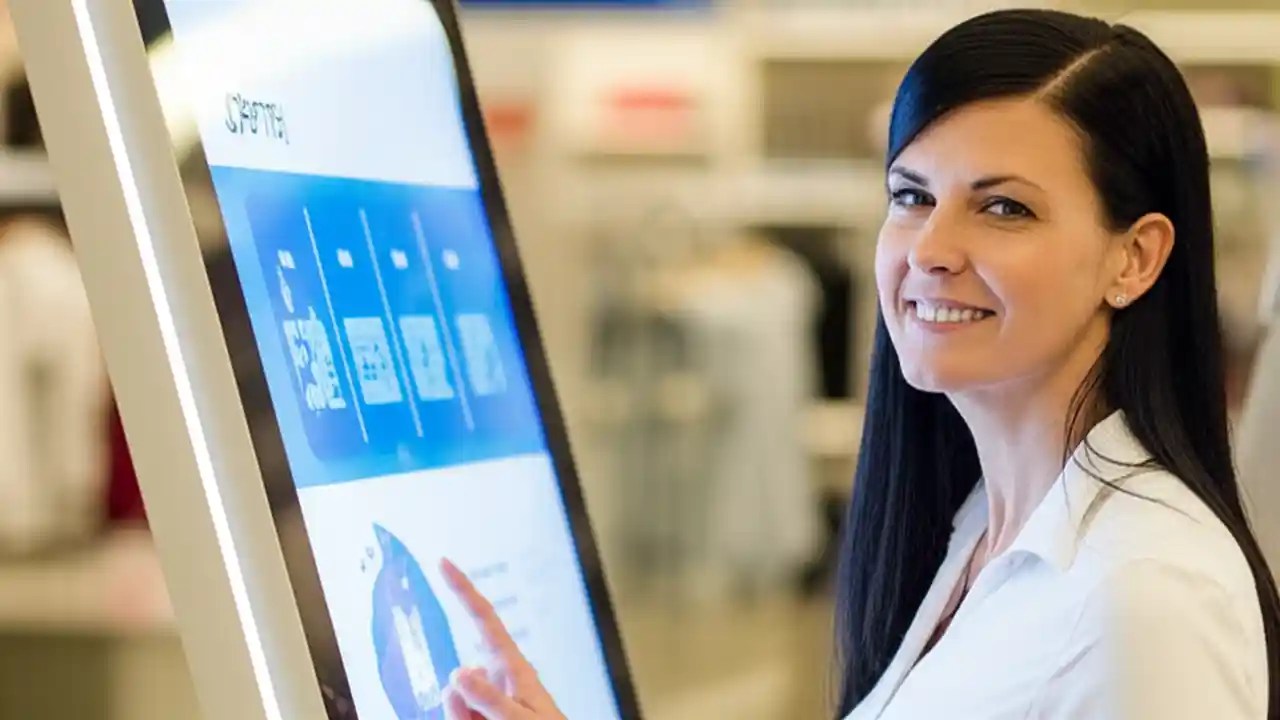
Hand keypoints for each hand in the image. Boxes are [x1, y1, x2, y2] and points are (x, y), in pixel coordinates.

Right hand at [440, 559, 567, 719]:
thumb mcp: (520, 719)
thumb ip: (489, 698)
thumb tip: (458, 671)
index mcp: (512, 666)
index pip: (484, 619)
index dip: (463, 589)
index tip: (444, 561)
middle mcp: (495, 678)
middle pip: (458, 679)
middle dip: (459, 704)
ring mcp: (485, 699)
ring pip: (452, 704)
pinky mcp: (477, 715)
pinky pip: (455, 716)